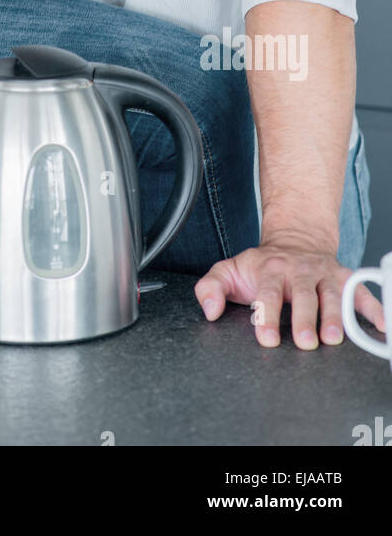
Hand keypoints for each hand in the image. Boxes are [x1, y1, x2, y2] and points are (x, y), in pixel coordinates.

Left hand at [194, 231, 387, 348]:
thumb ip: (211, 288)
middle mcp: (298, 270)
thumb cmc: (261, 266)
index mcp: (269, 270)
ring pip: (333, 293)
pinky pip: (361, 291)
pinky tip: (380, 325)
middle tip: (305, 343)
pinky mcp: (344, 277)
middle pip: (303, 294)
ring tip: (334, 338)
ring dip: (335, 315)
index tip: (267, 338)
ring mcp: (324, 273)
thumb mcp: (230, 270)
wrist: (295, 240)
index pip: (267, 293)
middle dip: (304, 318)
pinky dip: (373, 307)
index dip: (266, 315)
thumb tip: (210, 311)